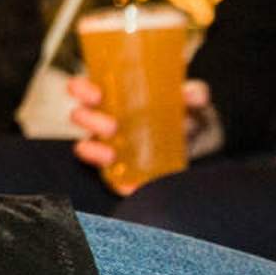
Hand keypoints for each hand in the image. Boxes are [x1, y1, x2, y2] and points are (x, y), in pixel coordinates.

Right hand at [66, 76, 221, 172]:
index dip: (81, 89)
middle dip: (89, 121)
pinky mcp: (117, 170)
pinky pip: (109, 177)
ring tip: (110, 154)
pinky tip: (128, 186)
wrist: (193, 138)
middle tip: (111, 127)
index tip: (96, 95)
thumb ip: (194, 94)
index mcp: (111, 94)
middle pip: (80, 116)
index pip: (83, 88)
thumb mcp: (189, 99)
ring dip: (93, 150)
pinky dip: (117, 183)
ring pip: (86, 146)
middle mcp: (102, 119)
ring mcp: (107, 145)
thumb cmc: (181, 110)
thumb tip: (191, 96)